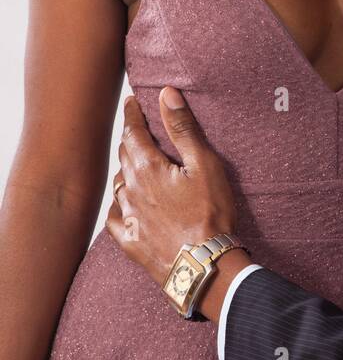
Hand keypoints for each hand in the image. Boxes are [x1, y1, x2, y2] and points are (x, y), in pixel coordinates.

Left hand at [105, 88, 238, 298]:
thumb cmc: (210, 213)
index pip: (132, 132)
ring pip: (119, 185)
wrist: (204, 266)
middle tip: (137, 129)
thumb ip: (182, 128)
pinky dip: (119, 205)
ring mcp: (129, 217)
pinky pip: (115, 218)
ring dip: (126, 170)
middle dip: (130, 139)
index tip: (131, 102)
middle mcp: (131, 190)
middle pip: (124, 156)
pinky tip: (124, 205)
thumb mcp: (204, 164)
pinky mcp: (130, 242)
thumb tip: (166, 94)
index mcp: (147, 168)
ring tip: (135, 165)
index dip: (132, 114)